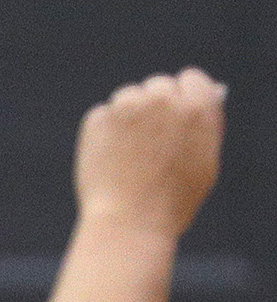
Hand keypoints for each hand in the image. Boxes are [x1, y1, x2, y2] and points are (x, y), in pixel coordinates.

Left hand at [75, 66, 225, 236]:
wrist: (130, 222)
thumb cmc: (171, 203)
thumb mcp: (203, 165)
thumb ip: (199, 130)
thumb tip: (191, 106)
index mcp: (198, 109)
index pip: (191, 79)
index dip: (184, 93)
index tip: (177, 102)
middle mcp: (164, 101)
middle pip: (158, 85)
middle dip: (154, 103)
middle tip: (148, 130)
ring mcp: (129, 108)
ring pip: (128, 97)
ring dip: (127, 115)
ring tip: (127, 152)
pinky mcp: (99, 119)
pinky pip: (102, 116)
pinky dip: (103, 132)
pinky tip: (107, 159)